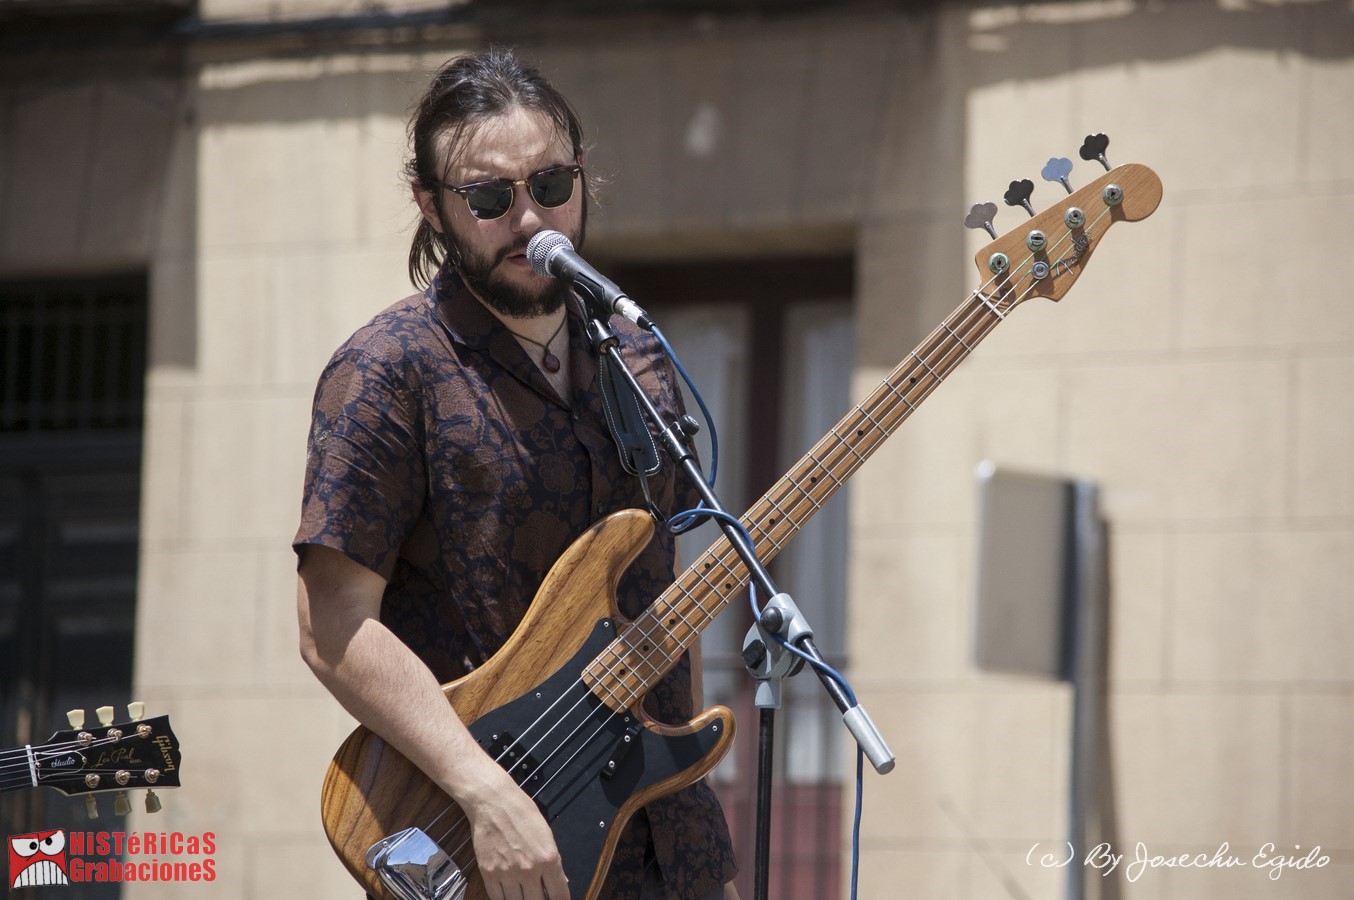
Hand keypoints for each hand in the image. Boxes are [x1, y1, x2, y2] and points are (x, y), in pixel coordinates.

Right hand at [462, 769, 570, 899]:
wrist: (493, 801)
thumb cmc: (521, 812)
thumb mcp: (546, 834)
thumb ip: (554, 862)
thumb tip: (561, 882)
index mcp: (549, 859)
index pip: (560, 896)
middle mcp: (529, 870)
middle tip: (538, 895)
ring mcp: (507, 874)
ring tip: (523, 893)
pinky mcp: (489, 874)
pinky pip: (497, 899)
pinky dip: (504, 898)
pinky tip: (508, 893)